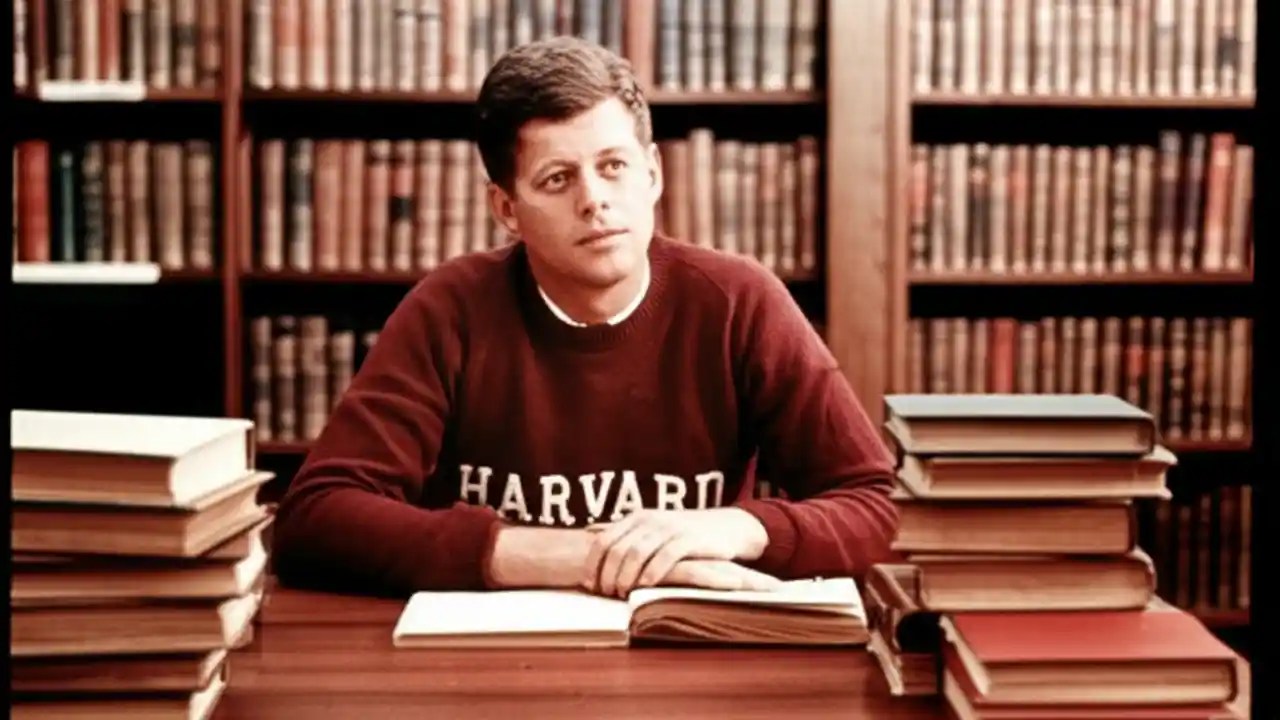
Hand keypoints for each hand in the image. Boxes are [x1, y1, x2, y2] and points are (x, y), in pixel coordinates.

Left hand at [582, 508, 768, 597]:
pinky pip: (665, 556)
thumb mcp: (651, 528)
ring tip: (623, 593)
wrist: (725, 527)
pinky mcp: (689, 539)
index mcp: (636, 518)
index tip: (589, 585)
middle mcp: (650, 520)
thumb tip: (589, 531)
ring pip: (637, 553)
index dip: (592, 564)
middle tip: (606, 594)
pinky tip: (646, 586)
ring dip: (626, 577)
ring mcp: (670, 528)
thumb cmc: (682, 534)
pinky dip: (652, 573)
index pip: (603, 540)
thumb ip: (624, 532)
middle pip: (617, 550)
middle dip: (607, 575)